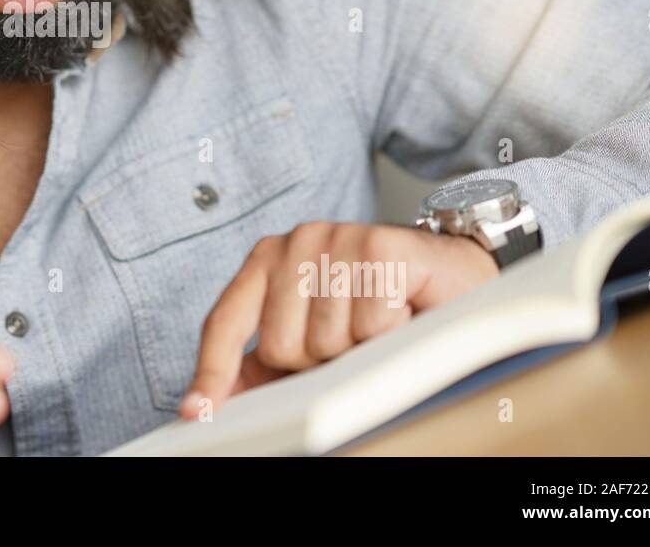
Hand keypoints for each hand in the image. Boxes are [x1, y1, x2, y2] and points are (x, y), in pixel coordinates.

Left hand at [179, 221, 497, 419]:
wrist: (451, 271)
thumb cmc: (377, 303)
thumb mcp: (312, 332)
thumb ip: (262, 363)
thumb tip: (213, 403)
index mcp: (267, 259)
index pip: (224, 321)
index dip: (210, 372)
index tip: (198, 411)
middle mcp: (296, 241)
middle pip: (280, 345)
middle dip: (318, 361)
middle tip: (351, 339)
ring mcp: (336, 238)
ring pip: (326, 340)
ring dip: (359, 348)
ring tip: (377, 323)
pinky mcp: (379, 244)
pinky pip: (368, 324)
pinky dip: (390, 332)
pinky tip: (401, 310)